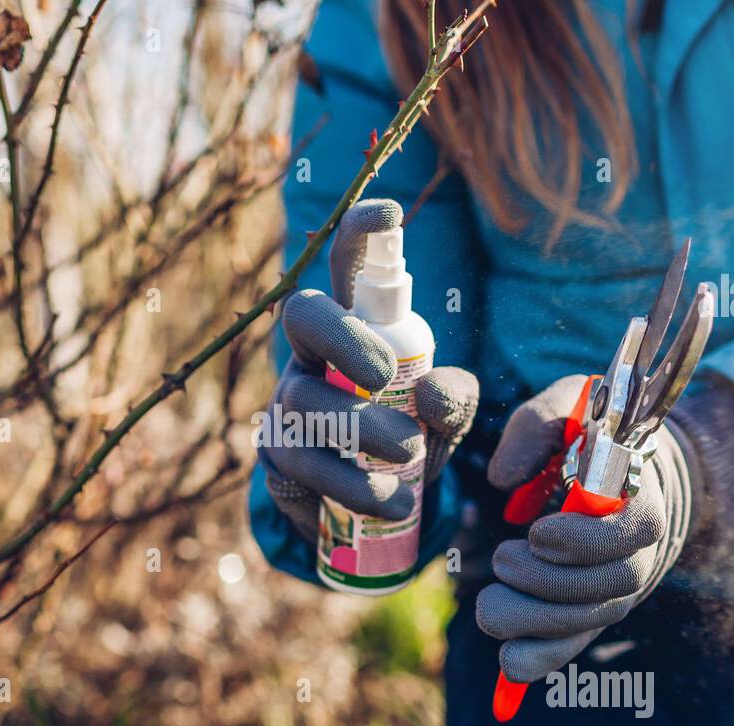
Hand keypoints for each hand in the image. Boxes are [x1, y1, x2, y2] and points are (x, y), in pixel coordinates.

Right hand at [259, 198, 478, 542]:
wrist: (371, 503)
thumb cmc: (409, 435)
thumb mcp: (446, 417)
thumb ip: (454, 398)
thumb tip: (429, 392)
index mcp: (355, 325)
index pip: (347, 266)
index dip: (361, 235)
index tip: (390, 213)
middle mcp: (311, 353)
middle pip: (303, 314)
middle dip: (343, 337)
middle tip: (385, 376)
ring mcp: (288, 401)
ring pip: (305, 398)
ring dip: (360, 430)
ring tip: (409, 459)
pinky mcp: (278, 454)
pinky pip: (304, 462)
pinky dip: (354, 484)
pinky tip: (393, 500)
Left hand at [476, 375, 694, 682]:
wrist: (624, 469)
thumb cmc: (588, 436)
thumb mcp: (565, 409)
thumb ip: (536, 428)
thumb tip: (504, 480)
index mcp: (642, 499)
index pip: (634, 534)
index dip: (585, 542)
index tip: (538, 533)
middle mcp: (640, 552)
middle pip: (611, 587)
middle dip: (548, 583)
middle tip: (504, 560)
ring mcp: (618, 587)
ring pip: (590, 621)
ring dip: (534, 622)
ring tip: (488, 604)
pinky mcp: (591, 610)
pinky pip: (574, 645)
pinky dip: (541, 661)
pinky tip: (508, 666)